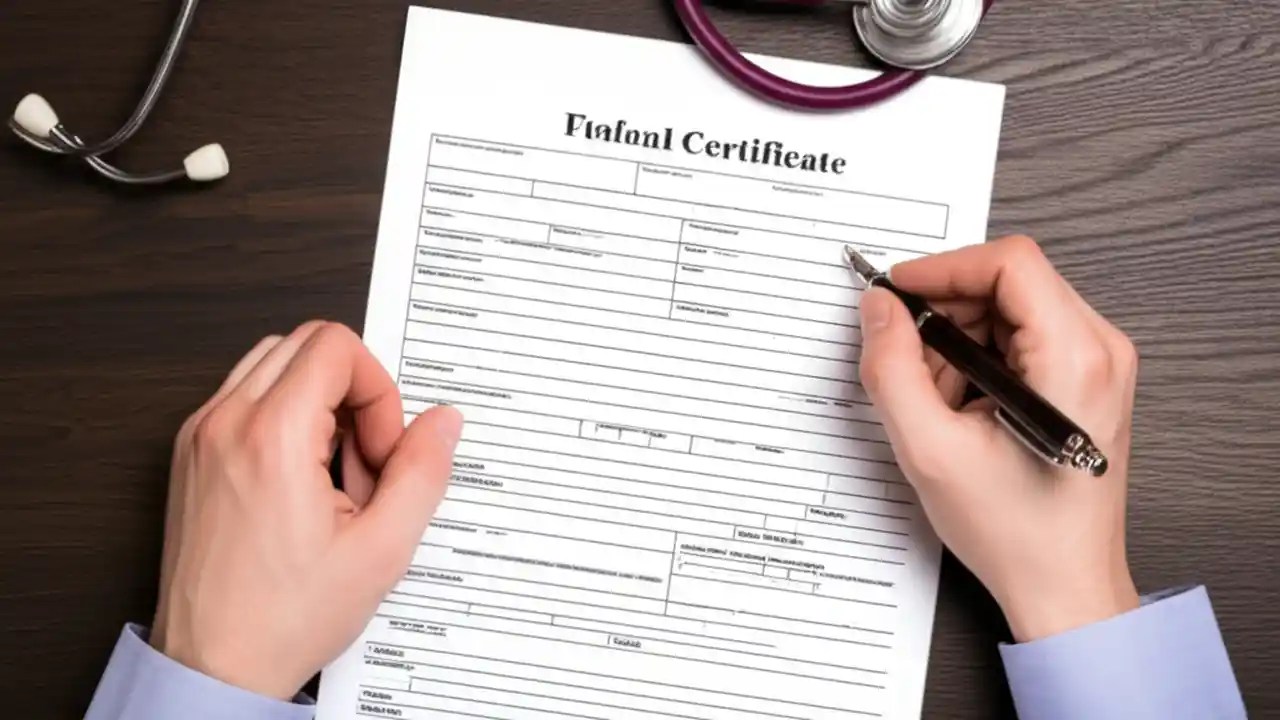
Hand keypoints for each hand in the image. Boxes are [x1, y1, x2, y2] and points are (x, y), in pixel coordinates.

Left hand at [150, 321, 462, 698]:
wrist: (212, 664)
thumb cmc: (282, 618)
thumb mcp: (381, 551)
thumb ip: (422, 474)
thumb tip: (443, 423)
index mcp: (270, 438)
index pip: (335, 346)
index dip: (378, 390)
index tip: (380, 450)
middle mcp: (224, 424)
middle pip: (305, 342)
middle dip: (351, 390)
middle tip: (364, 456)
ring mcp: (199, 436)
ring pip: (273, 362)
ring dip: (317, 399)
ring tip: (334, 469)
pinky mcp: (190, 453)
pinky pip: (245, 397)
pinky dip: (284, 417)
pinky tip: (303, 479)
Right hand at [858, 236, 1139, 642]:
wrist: (1064, 585)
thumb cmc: (1016, 531)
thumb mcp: (930, 448)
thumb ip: (892, 368)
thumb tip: (878, 310)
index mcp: (1075, 358)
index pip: (1009, 263)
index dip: (942, 268)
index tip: (896, 294)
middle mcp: (1100, 351)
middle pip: (1009, 282)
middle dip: (946, 315)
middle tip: (909, 363)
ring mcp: (1098, 365)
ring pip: (1011, 310)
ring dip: (959, 341)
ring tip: (938, 402)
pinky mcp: (1086, 381)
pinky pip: (1023, 338)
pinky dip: (979, 361)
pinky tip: (961, 409)